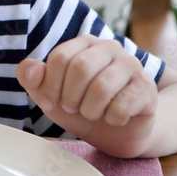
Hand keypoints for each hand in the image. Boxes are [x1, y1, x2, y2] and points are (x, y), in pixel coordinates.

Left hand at [16, 35, 157, 156]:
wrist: (120, 132)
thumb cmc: (83, 108)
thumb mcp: (52, 97)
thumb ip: (34, 80)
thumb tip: (29, 70)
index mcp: (84, 43)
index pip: (60, 57)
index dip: (49, 85)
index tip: (50, 102)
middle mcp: (110, 47)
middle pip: (80, 68)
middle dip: (70, 97)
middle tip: (73, 108)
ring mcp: (132, 65)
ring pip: (102, 86)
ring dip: (90, 110)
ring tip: (93, 114)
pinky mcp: (147, 88)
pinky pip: (122, 105)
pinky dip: (112, 119)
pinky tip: (115, 119)